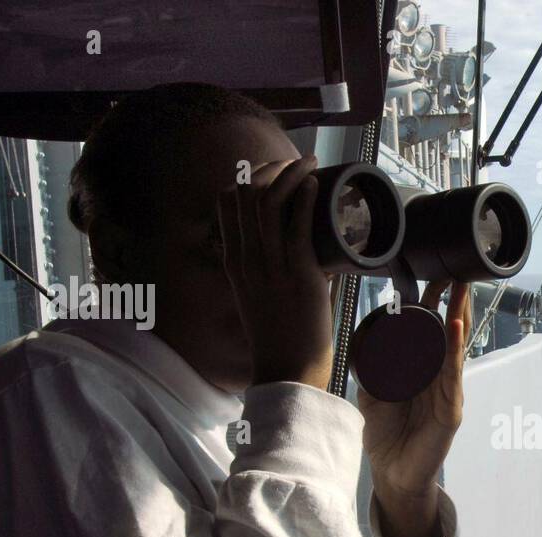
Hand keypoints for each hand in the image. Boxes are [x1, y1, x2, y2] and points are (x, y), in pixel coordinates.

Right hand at [216, 156, 332, 388]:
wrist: (287, 370)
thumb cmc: (279, 337)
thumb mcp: (258, 297)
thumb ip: (268, 273)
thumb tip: (299, 253)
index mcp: (234, 262)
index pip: (226, 204)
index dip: (246, 178)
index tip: (268, 171)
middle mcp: (247, 259)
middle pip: (246, 195)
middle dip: (270, 168)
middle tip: (293, 162)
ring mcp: (271, 266)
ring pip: (270, 202)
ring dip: (290, 174)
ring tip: (308, 163)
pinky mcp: (299, 274)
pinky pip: (299, 225)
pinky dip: (306, 198)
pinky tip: (315, 183)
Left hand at [359, 279, 469, 536]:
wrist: (393, 473)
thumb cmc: (386, 434)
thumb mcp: (374, 391)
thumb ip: (374, 366)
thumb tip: (367, 333)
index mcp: (421, 371)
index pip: (429, 331)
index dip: (432, 305)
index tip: (432, 276)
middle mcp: (438, 377)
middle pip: (449, 332)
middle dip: (453, 301)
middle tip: (456, 271)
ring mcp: (448, 392)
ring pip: (456, 347)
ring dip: (460, 316)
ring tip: (462, 289)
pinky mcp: (451, 410)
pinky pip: (454, 375)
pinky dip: (454, 350)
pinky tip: (455, 328)